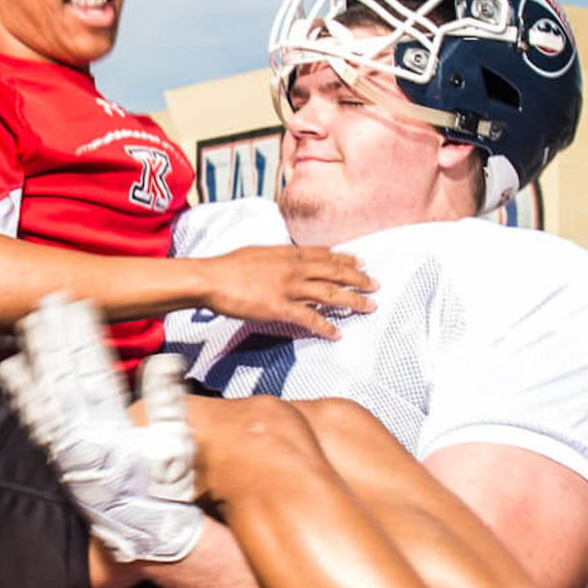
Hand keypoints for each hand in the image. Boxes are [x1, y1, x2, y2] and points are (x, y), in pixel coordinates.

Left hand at [0, 294, 204, 564]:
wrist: (148, 532)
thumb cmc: (168, 489)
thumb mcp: (178, 446)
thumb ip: (168, 403)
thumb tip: (165, 361)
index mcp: (111, 427)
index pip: (92, 369)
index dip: (83, 334)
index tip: (77, 304)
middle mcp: (81, 434)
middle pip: (63, 374)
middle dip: (55, 335)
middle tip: (47, 301)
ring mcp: (65, 446)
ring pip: (44, 392)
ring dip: (36, 355)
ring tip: (28, 323)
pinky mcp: (58, 458)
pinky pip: (34, 420)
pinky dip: (21, 393)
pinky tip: (10, 368)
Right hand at [195, 246, 375, 337]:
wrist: (211, 278)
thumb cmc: (229, 266)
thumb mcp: (259, 253)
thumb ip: (279, 257)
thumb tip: (289, 258)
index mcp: (288, 253)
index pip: (325, 254)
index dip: (345, 258)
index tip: (361, 262)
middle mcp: (294, 268)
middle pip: (335, 272)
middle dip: (358, 278)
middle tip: (376, 284)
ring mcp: (289, 288)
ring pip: (330, 293)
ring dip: (353, 300)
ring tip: (369, 307)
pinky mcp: (280, 308)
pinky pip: (310, 318)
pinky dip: (326, 326)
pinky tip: (337, 334)